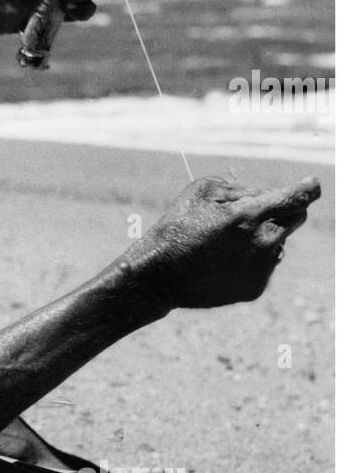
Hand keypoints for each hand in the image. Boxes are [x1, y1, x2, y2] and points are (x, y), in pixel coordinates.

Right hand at [129, 176, 319, 309]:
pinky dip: (251, 259)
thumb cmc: (177, 227)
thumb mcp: (201, 191)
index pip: (296, 198)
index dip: (307, 189)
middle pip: (296, 219)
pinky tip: (224, 262)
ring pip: (279, 242)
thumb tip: (266, 194)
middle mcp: (263, 243)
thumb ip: (240, 187)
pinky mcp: (256, 288)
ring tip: (226, 243)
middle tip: (252, 214)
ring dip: (262, 237)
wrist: (159, 276)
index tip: (312, 184)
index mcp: (250, 215)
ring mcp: (262, 268)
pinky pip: (266, 265)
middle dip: (281, 211)